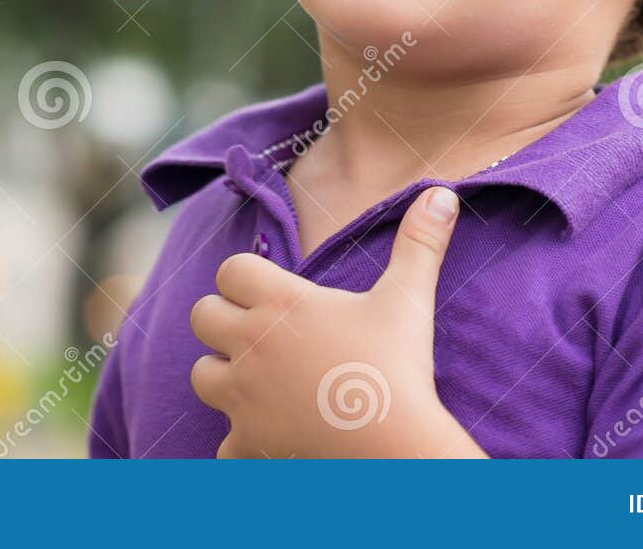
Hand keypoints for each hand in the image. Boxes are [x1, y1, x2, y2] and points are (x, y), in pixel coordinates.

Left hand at [189, 185, 485, 457]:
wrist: (396, 449)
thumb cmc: (398, 369)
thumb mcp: (408, 299)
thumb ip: (419, 243)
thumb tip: (441, 193)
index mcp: (280, 304)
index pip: (230, 269)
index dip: (247, 278)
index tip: (272, 293)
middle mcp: (250, 345)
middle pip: (202, 315)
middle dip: (224, 321)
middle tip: (262, 334)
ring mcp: (241, 398)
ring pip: (201, 375)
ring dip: (223, 376)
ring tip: (259, 382)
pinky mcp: (245, 445)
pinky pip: (222, 444)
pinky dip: (240, 445)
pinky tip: (269, 442)